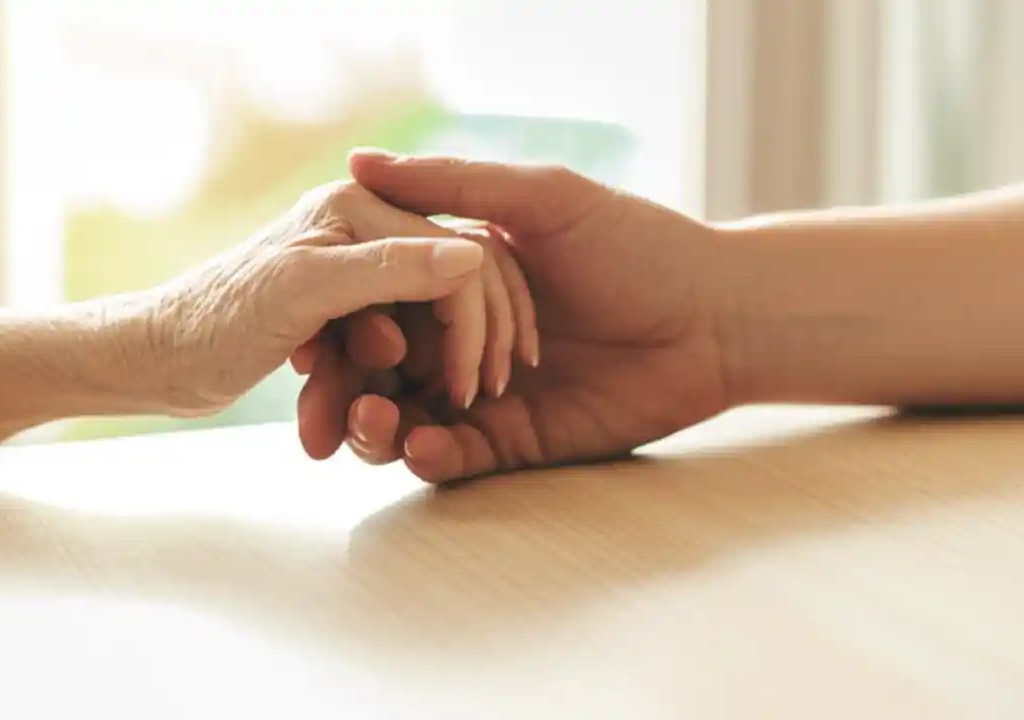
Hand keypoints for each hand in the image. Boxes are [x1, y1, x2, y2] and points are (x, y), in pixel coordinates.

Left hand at [106, 180, 499, 416]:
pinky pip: (379, 353)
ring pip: (410, 334)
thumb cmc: (214, 321)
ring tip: (344, 426)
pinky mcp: (337, 312)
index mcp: (358, 205)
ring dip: (388, 388)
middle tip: (446, 409)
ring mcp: (349, 273)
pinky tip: (325, 422)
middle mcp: (360, 230)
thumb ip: (387, 270)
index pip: (454, 260)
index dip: (472, 322)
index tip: (469, 386)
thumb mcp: (304, 291)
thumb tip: (472, 256)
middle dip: (437, 361)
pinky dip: (361, 390)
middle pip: (440, 297)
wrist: (154, 360)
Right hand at [298, 152, 735, 481]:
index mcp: (455, 280)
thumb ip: (451, 183)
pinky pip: (459, 455)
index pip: (374, 307)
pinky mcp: (517, 441)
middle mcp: (460, 337)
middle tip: (320, 407)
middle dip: (345, 391)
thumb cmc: (637, 244)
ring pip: (405, 418)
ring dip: (377, 429)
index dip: (336, 329)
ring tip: (372, 426)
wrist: (717, 317)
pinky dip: (432, 455)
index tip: (306, 343)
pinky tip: (423, 446)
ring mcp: (486, 393)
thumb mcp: (541, 198)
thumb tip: (356, 159)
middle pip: (377, 371)